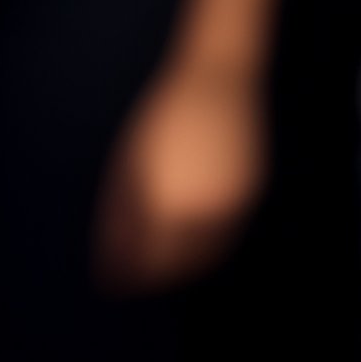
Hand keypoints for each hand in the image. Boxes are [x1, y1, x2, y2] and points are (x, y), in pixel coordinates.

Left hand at [94, 61, 268, 292]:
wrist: (217, 79)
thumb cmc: (164, 114)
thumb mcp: (132, 160)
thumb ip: (121, 209)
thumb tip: (110, 251)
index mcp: (169, 200)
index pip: (147, 256)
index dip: (128, 272)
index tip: (111, 282)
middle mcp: (204, 209)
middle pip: (177, 261)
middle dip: (153, 274)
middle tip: (131, 280)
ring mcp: (233, 203)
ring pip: (207, 254)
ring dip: (182, 266)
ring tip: (158, 268)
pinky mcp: (251, 195)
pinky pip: (228, 235)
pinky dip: (208, 248)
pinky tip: (189, 245)